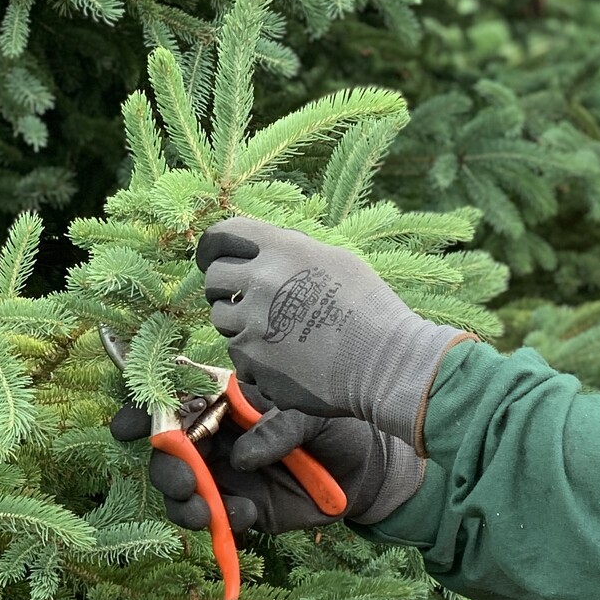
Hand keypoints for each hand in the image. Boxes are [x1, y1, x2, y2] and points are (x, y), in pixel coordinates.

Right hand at [109, 382, 424, 533]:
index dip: (145, 415)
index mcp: (225, 406)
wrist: (367, 467)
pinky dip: (221, 520)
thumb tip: (244, 456)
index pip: (174, 405)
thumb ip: (281, 426)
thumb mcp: (316, 414)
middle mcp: (216, 440)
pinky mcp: (241, 509)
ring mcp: (225, 476)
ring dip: (182, 502)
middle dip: (166, 468)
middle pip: (169, 454)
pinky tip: (244, 516)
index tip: (127, 428)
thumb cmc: (338, 424)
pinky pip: (216, 519)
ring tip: (202, 510)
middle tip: (184, 481)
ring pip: (182, 491)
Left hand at [196, 216, 472, 447]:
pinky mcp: (254, 365)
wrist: (387, 364)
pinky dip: (257, 359)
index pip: (223, 234)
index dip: (212, 246)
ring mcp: (253, 327)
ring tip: (277, 332)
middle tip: (246, 298)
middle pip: (213, 279)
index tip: (212, 256)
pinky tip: (288, 361)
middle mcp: (260, 283)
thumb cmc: (371, 309)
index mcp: (281, 250)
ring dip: (240, 323)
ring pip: (222, 321)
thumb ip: (292, 251)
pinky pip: (240, 358)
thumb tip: (261, 252)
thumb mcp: (337, 260)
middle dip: (223, 287)